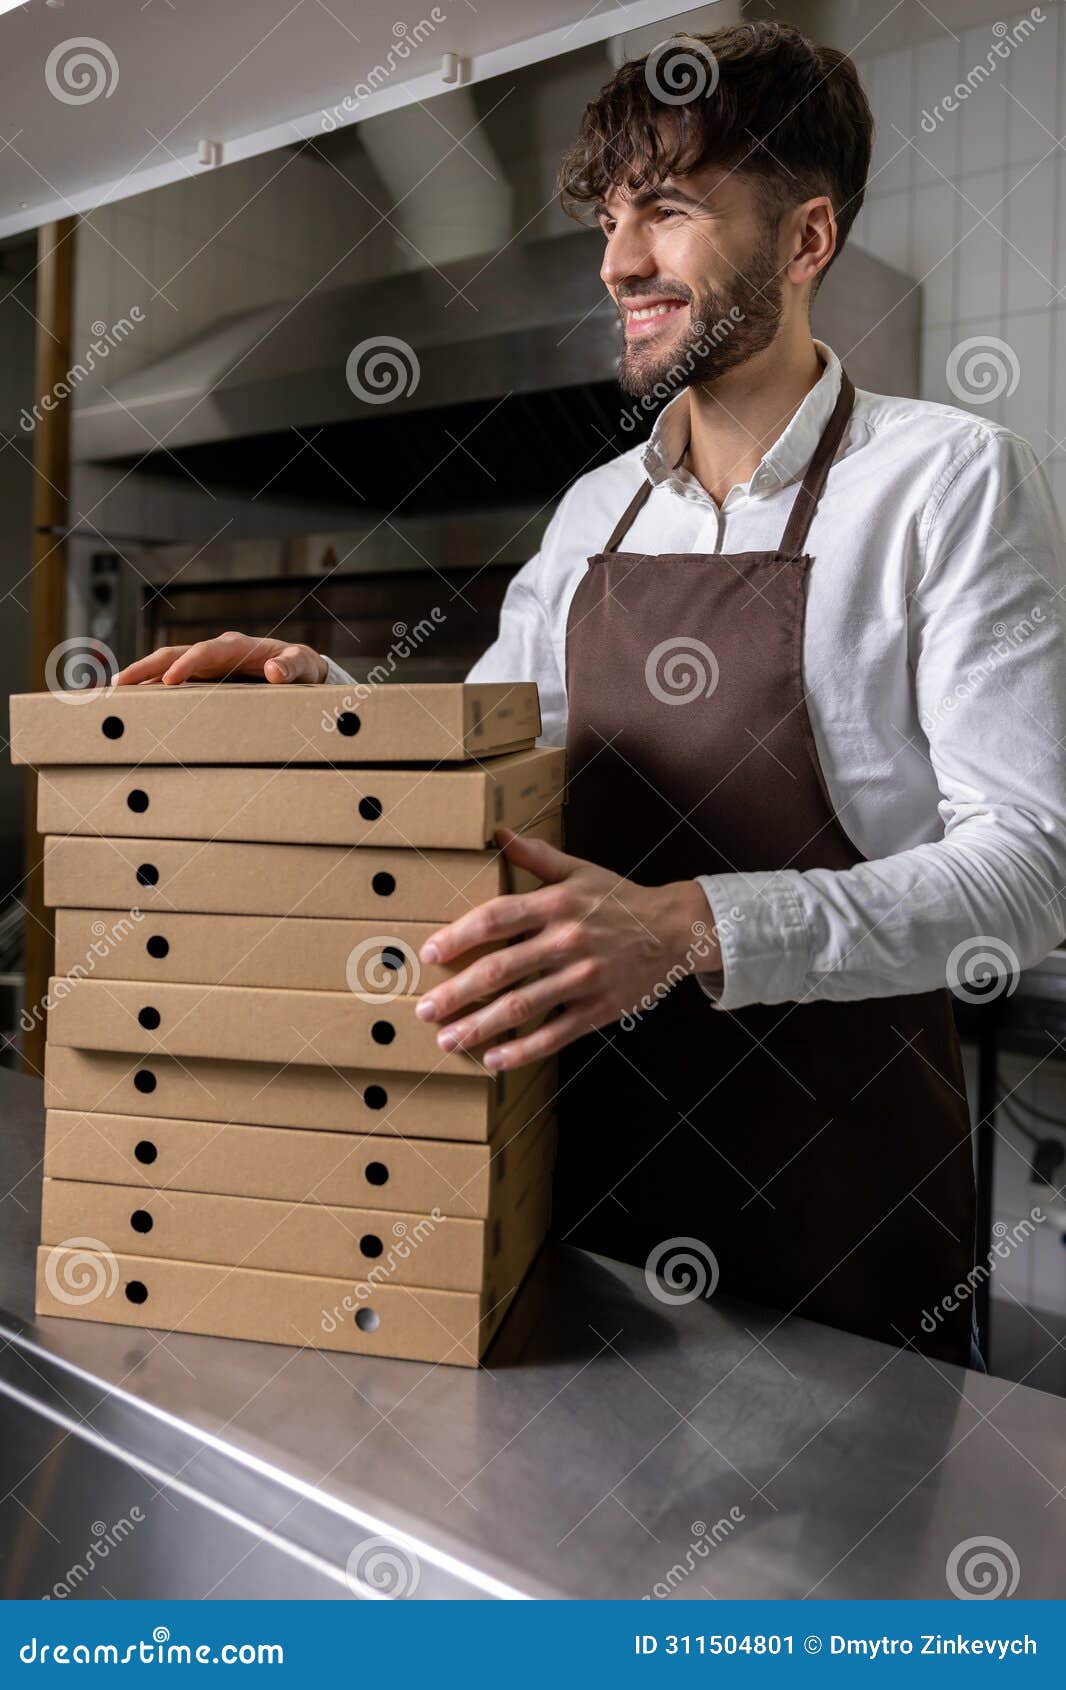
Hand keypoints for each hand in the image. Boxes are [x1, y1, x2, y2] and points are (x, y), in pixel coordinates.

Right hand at [113, 631, 327, 685]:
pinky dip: (153, 688)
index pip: (204, 652)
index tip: (168, 681)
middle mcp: (216, 651)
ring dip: (142, 677)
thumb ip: (291, 667)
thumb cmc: (300, 665)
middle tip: (120, 683)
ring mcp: (207, 664)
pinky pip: (173, 680)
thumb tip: (273, 670)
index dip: (185, 665)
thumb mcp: (302, 666)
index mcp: (236, 646)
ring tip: (115, 692)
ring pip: (167, 665)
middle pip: (174, 653)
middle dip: (146, 666)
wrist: (298, 667)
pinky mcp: (204, 677)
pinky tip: (135, 701)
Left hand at [415, 827, 718, 1070]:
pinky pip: (555, 1034)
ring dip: (480, 1026)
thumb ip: (537, 856)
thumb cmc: (619, 900)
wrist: (675, 931)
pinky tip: (494, 1058)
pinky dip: (523, 1049)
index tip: (431, 954)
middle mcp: (567, 941)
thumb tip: (498, 834)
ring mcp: (582, 979)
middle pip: (501, 970)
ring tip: (448, 1039)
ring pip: (522, 1006)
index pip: (498, 918)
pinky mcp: (598, 1009)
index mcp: (557, 904)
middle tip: (425, 1009)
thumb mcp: (580, 871)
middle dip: (458, 993)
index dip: (461, 936)